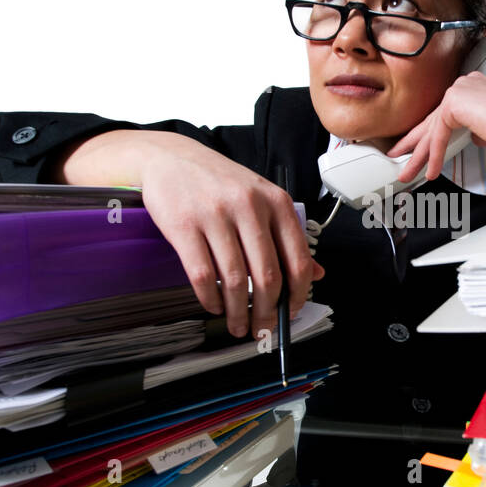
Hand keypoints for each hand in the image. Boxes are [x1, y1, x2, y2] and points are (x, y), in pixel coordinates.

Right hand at [134, 137, 323, 338]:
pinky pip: (203, 275)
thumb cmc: (219, 182)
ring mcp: (216, 215)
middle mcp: (249, 207)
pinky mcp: (184, 225)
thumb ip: (288, 236)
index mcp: (276, 202)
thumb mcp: (261, 199)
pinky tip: (214, 305)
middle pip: (267, 276)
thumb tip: (315, 274)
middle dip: (266, 312)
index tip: (290, 313)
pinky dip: (210, 299)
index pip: (298, 260)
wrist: (171, 158)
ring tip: (237, 324)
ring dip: (238, 312)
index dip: (297, 296)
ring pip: (236, 280)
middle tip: (262, 329)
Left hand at [386, 72, 485, 182]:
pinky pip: (438, 131)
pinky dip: (434, 152)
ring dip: (420, 153)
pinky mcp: (457, 99)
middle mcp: (468, 86)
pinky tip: (432, 169)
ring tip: (408, 172)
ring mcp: (462, 89)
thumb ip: (480, 135)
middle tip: (398, 158)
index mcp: (477, 92)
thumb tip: (473, 138)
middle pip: (433, 119)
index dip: (429, 135)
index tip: (417, 150)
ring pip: (432, 126)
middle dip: (415, 143)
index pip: (446, 116)